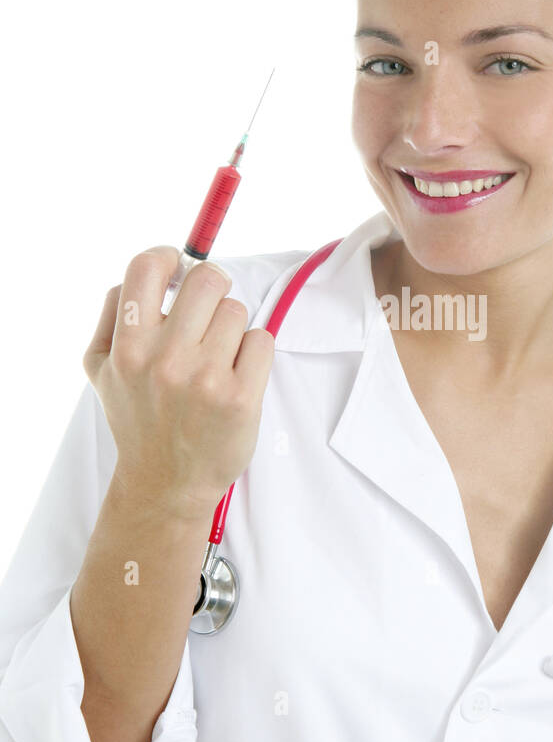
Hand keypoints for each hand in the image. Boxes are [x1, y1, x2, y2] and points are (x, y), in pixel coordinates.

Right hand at [83, 247, 274, 522]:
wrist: (166, 483)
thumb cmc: (138, 417)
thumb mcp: (103, 369)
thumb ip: (113, 314)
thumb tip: (152, 267)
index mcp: (127, 348)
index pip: (145, 269)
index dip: (168, 258)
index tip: (177, 269)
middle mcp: (164, 360)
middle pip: (208, 279)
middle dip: (213, 290)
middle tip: (208, 314)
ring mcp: (205, 379)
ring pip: (236, 311)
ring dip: (231, 330)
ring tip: (215, 361)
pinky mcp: (240, 397)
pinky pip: (261, 340)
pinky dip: (253, 354)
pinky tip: (235, 377)